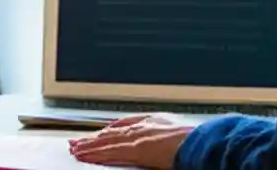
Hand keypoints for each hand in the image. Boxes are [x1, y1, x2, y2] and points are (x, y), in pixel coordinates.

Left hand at [69, 114, 193, 167]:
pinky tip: (84, 155)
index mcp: (155, 121)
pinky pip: (110, 152)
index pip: (127, 124)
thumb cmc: (198, 142)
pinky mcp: (134, 149)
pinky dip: (95, 153)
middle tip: (79, 141)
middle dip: (95, 137)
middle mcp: (143, 126)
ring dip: (90, 145)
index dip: (111, 129)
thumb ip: (168, 137)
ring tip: (75, 149)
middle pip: (113, 132)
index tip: (101, 132)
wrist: (201, 143)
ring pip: (107, 141)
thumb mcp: (183, 135)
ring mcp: (138, 137)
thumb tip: (167, 147)